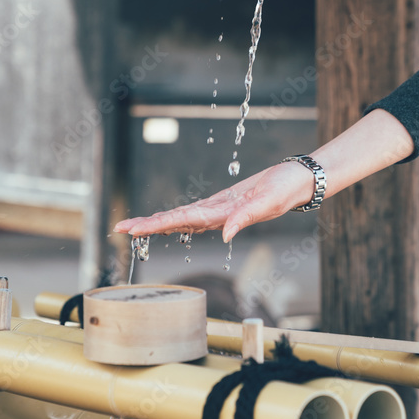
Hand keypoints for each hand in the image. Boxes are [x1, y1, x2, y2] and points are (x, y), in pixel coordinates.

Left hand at [112, 161, 315, 242]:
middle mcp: (216, 216)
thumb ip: (245, 218)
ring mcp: (219, 211)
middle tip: (119, 228)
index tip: (132, 229)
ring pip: (182, 219)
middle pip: (175, 222)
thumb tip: (224, 236)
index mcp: (222, 215)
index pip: (181, 221)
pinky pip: (194, 211)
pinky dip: (177, 216)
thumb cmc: (286, 190)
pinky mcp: (224, 203)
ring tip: (134, 226)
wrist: (299, 182)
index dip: (155, 225)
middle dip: (147, 226)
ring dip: (158, 223)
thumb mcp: (267, 202)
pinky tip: (167, 221)